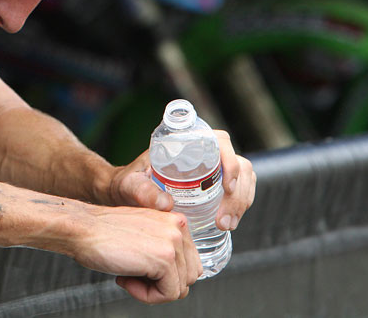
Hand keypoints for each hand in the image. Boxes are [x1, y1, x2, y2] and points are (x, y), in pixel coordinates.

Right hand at [71, 204, 201, 302]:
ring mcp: (173, 242)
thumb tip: (176, 276)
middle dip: (162, 284)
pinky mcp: (164, 259)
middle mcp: (178, 227)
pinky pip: (168, 294)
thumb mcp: (142, 235)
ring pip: (180, 288)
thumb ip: (163, 247)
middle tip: (134, 277)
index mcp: (174, 220)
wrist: (81, 228)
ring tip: (128, 277)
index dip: (165, 274)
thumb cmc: (101, 234)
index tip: (141, 270)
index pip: (189, 262)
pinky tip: (126, 280)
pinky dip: (147, 296)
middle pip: (189, 276)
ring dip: (153, 291)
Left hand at [106, 130, 256, 230]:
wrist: (124, 194)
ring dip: (241, 202)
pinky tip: (226, 224)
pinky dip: (238, 207)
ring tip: (225, 225)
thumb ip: (143, 192)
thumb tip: (167, 204)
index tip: (228, 186)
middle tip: (223, 220)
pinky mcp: (215, 185)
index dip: (230, 161)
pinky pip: (238, 191)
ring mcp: (211, 169)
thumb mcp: (130, 185)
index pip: (219, 141)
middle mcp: (202, 152)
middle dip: (239, 192)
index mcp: (184, 142)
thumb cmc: (126, 183)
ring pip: (243, 179)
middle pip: (238, 164)